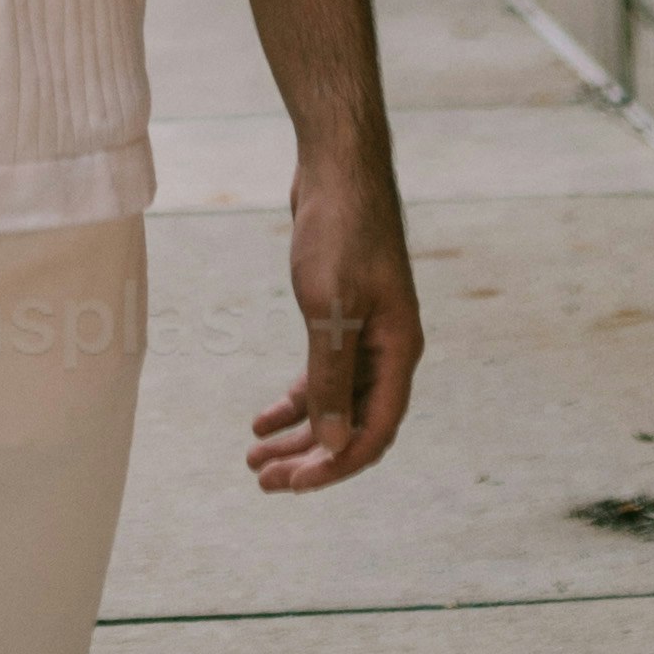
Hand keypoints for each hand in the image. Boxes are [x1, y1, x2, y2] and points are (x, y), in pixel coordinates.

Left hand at [251, 153, 421, 492]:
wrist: (337, 168)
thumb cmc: (341, 232)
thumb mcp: (330, 310)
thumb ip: (332, 379)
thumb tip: (334, 446)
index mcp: (399, 352)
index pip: (373, 432)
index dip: (335, 465)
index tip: (292, 485)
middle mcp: (389, 350)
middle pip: (352, 425)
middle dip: (310, 458)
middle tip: (263, 481)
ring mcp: (367, 334)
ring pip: (334, 403)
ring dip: (298, 434)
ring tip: (255, 457)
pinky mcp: (342, 317)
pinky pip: (322, 375)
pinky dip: (295, 399)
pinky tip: (263, 418)